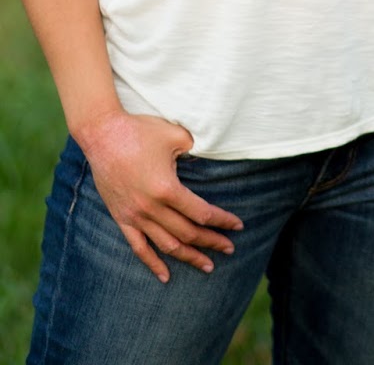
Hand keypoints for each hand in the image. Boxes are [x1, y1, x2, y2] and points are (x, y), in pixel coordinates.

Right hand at [78, 111, 242, 282]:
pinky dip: (153, 264)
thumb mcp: (176, 135)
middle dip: (212, 242)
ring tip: (207, 265)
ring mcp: (135, 216)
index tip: (237, 226)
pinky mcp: (121, 219)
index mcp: (167, 189)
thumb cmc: (140, 131)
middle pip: (188, 233)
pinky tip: (166, 276)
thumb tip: (207, 156)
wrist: (102, 135)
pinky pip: (139, 248)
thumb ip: (195, 148)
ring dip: (189, 257)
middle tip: (230, 248)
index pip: (201, 213)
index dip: (221, 221)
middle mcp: (151, 208)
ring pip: (167, 245)